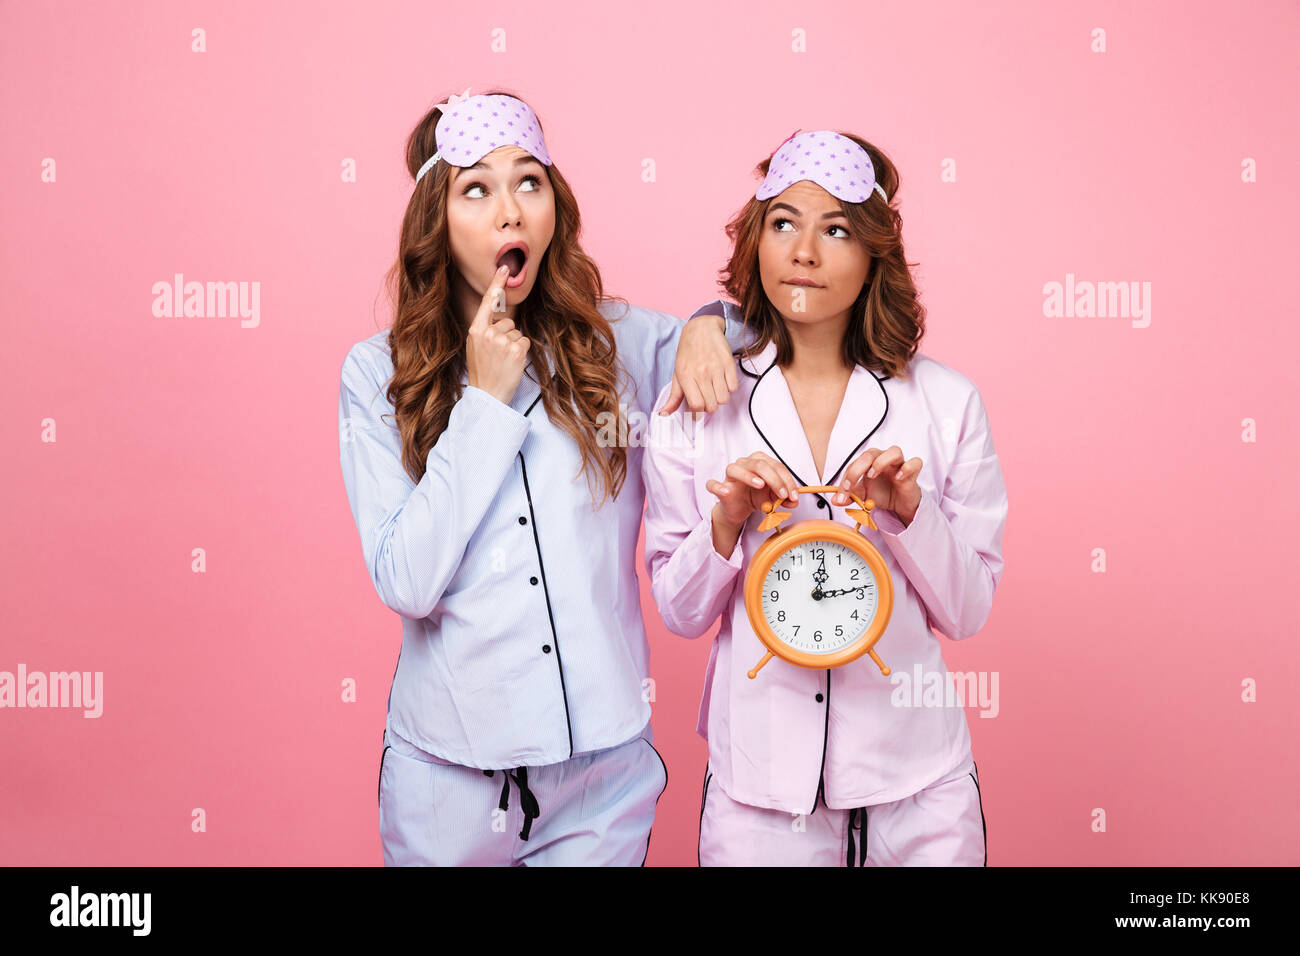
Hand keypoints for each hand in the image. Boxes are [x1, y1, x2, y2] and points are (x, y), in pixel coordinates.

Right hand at [465, 264, 529, 405]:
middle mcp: (488, 332)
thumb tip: (500, 315)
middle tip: (498, 355)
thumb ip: (485, 329)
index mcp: (475, 330)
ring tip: (503, 361)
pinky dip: (522, 351)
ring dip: (514, 345)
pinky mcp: (516, 349)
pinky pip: (525, 341)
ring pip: (517, 332)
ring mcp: (502, 341)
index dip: (497, 283)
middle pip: (508, 321)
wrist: (487, 395)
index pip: (488, 302)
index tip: (505, 267)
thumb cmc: (483, 371)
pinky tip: (512, 363)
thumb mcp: (476, 346)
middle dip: (507, 335)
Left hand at [660, 315, 737, 416]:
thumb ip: (673, 396)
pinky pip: (733, 388)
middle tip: (707, 397)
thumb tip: (663, 414)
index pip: (696, 405)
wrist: (702, 329)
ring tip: (715, 388)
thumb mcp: (677, 373)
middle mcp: (701, 373)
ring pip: (723, 399)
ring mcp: (716, 368)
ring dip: (720, 397)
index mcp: (685, 376)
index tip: (698, 409)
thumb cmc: (688, 353)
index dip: (698, 412)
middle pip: (711, 406)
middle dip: (710, 406)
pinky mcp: (728, 364)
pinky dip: (729, 387)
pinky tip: (723, 380)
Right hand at [705, 451, 800, 533]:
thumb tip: (794, 501)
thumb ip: (785, 498)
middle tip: (782, 494)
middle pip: (758, 464)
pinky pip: (713, 484)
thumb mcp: (774, 498)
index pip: (775, 466)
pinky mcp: (720, 488)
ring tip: (760, 485)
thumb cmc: (755, 496)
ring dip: (748, 476)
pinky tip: (726, 491)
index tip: (793, 496)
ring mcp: (730, 475)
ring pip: (735, 468)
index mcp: (759, 462)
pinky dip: (718, 487)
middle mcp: (744, 464)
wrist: (739, 509)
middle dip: (774, 479)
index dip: (787, 480)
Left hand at [832, 445, 923, 524]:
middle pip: (870, 453)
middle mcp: (883, 459)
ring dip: (881, 462)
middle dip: (857, 469)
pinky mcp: (913, 473)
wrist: (900, 504)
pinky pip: (915, 463)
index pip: (855, 464)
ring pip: (894, 451)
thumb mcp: (863, 495)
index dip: (846, 478)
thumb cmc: (882, 493)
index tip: (841, 494)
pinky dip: (907, 468)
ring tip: (872, 475)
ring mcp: (899, 464)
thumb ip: (850, 496)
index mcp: (869, 462)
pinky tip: (898, 477)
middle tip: (851, 485)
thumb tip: (835, 500)